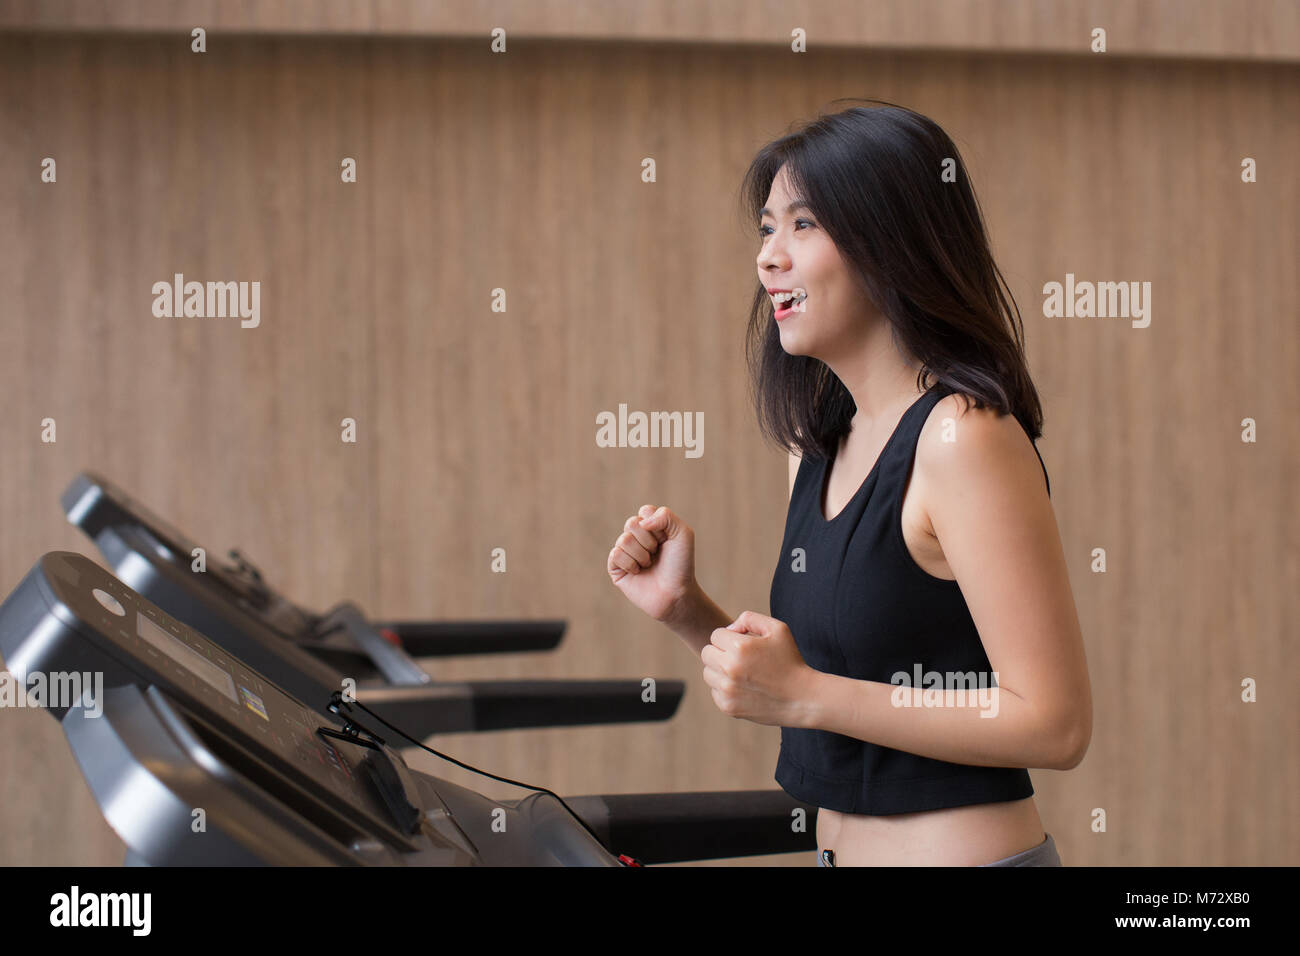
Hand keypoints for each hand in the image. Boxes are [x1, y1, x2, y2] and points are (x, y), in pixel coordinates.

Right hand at [607, 504, 697, 622]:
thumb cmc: (681, 564)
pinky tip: (638, 572)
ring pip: (624, 539)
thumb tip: (642, 522)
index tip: (666, 540)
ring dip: (641, 555)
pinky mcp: (616, 567)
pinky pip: (615, 554)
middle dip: (649, 540)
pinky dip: (630, 564)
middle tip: (657, 553)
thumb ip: (666, 516)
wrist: (675, 593)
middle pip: (632, 523)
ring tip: (649, 565)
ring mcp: (625, 551)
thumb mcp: (683, 534)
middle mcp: (636, 537)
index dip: (657, 526)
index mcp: (651, 526)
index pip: (644, 511)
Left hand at [701, 611, 816, 726]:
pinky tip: (745, 688)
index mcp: (739, 647)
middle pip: (707, 653)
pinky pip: (714, 692)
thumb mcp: (777, 629)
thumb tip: (729, 629)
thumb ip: (749, 618)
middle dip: (721, 652)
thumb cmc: (790, 660)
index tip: (745, 644)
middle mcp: (729, 668)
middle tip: (741, 658)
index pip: (716, 635)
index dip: (730, 637)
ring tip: (743, 673)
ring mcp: (727, 690)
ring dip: (721, 671)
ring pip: (708, 673)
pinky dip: (725, 689)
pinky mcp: (728, 707)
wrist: (802, 698)